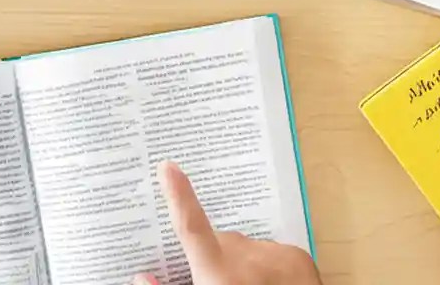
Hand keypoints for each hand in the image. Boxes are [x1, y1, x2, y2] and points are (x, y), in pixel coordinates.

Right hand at [134, 162, 321, 284]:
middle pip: (220, 242)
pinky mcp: (297, 257)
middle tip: (220, 283)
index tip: (168, 167)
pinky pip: (272, 253)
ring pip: (247, 249)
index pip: (191, 227)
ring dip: (245, 265)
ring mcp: (274, 255)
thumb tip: (141, 276)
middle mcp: (246, 259)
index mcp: (218, 274)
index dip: (178, 195)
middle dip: (217, 258)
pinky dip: (269, 266)